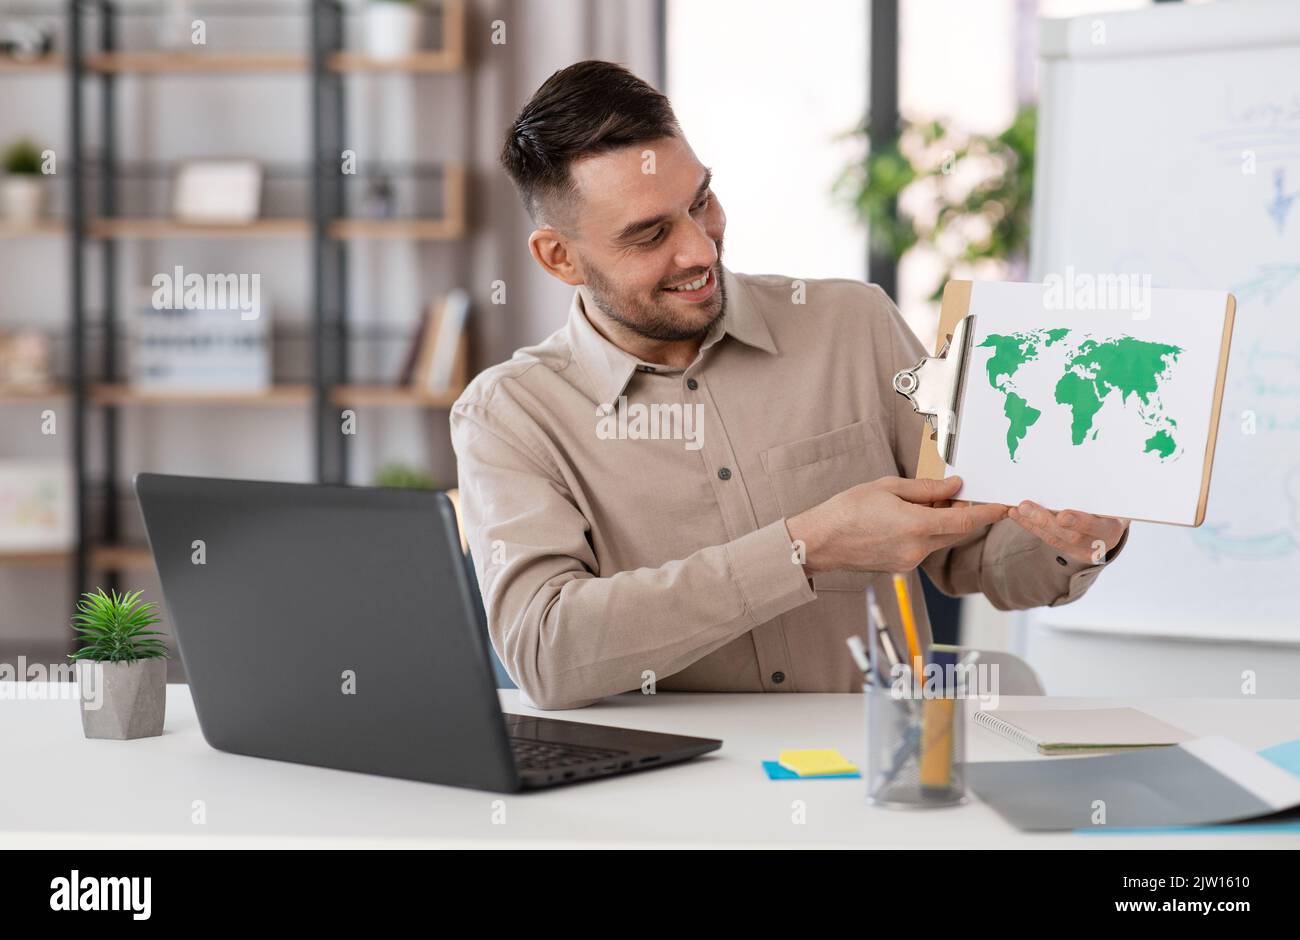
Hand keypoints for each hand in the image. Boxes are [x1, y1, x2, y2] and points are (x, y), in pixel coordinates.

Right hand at [786, 475, 1007, 573]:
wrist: (820, 542)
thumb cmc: (847, 511)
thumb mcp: (887, 487)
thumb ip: (926, 489)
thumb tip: (954, 487)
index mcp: (916, 526)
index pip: (965, 521)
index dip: (988, 512)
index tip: (1005, 505)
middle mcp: (917, 549)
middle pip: (955, 531)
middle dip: (961, 513)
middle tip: (955, 492)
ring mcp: (909, 561)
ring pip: (939, 539)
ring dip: (940, 522)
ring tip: (919, 502)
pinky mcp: (901, 567)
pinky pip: (923, 547)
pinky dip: (924, 532)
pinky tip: (906, 519)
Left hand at [1007, 500, 1128, 564]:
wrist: (1114, 526)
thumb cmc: (1112, 505)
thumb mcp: (1113, 499)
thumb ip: (1099, 492)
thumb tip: (1078, 469)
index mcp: (1113, 527)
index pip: (1096, 526)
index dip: (1079, 522)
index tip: (1063, 516)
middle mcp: (1099, 542)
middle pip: (1071, 535)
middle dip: (1045, 521)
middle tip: (1025, 507)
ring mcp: (1083, 550)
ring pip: (1055, 539)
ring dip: (1032, 523)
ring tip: (1017, 509)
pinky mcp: (1069, 551)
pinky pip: (1047, 539)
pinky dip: (1031, 526)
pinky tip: (1017, 514)